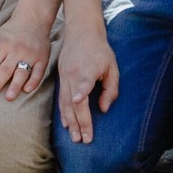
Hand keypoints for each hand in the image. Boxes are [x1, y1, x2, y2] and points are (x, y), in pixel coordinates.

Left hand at [0, 12, 51, 101]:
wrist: (32, 20)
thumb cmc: (6, 35)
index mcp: (1, 46)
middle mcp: (15, 50)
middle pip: (4, 70)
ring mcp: (30, 54)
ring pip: (22, 72)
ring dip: (15, 85)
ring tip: (8, 98)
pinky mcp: (43, 57)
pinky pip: (39, 71)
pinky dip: (34, 81)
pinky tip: (27, 90)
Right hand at [56, 26, 117, 143]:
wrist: (80, 33)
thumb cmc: (100, 51)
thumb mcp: (112, 67)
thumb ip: (110, 89)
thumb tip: (103, 109)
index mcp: (87, 71)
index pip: (83, 84)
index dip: (80, 93)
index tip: (78, 101)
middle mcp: (73, 76)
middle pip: (74, 103)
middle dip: (80, 123)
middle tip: (84, 140)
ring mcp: (65, 78)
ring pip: (66, 104)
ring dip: (71, 122)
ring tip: (75, 138)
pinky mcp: (61, 79)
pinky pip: (61, 100)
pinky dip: (64, 113)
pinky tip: (66, 125)